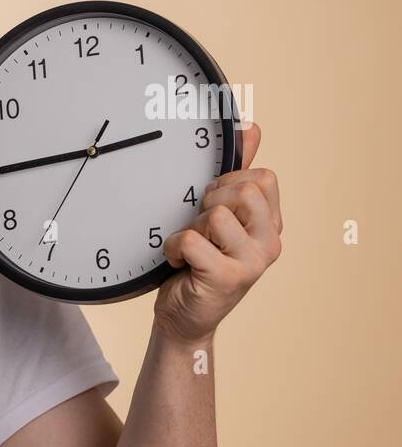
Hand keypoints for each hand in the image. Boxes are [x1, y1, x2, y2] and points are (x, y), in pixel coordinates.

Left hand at [155, 122, 282, 344]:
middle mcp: (270, 242)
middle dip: (211, 200)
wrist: (184, 318)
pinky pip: (194, 239)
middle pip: (245, 191)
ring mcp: (252, 262)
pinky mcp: (227, 277)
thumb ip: (235, 176)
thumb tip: (252, 129)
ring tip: (190, 246)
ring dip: (192, 226)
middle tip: (199, 225)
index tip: (212, 203)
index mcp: (271, 224)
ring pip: (218, 213)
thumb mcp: (217, 218)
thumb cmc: (197, 264)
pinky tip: (178, 260)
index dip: (230, 182)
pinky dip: (176, 247)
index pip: (264, 178)